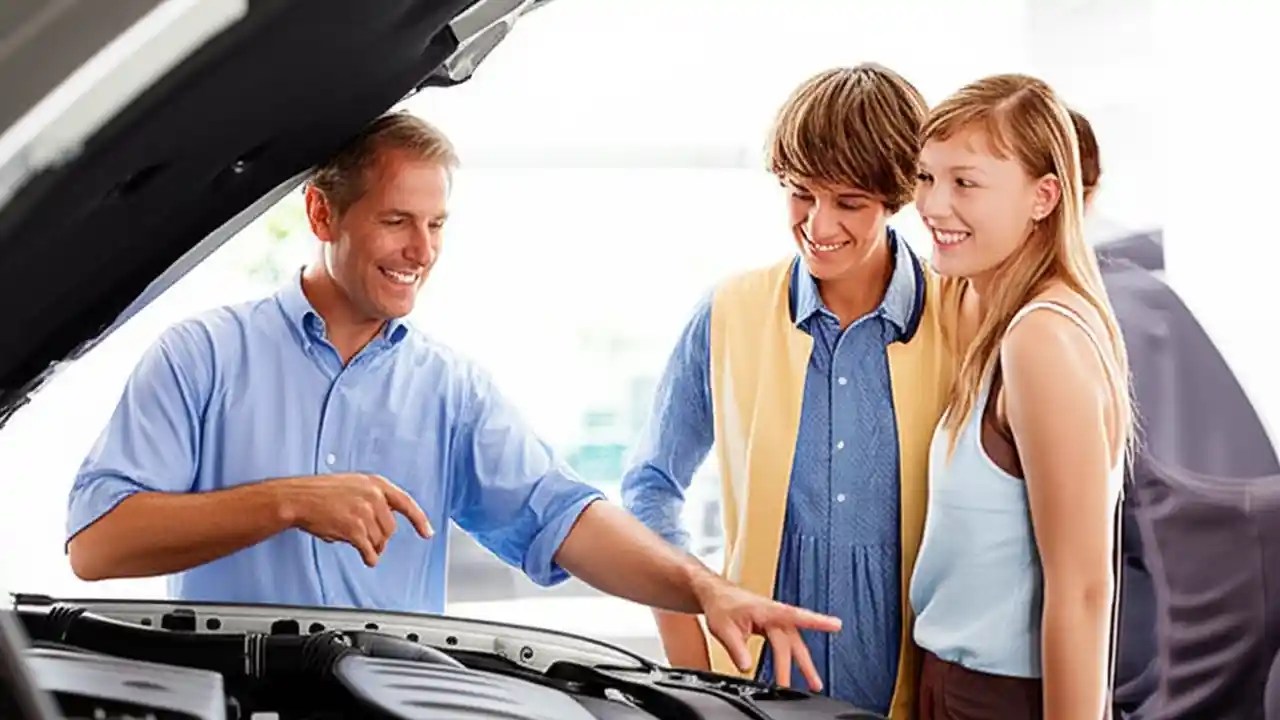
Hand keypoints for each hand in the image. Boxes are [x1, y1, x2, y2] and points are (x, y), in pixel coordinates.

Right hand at [276, 473, 432, 566]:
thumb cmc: (321, 492)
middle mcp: (374, 497)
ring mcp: (365, 513)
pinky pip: (369, 550)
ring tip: (361, 544)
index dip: (419, 519)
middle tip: (371, 540)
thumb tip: (384, 519)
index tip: (427, 532)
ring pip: (380, 540)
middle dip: (382, 537)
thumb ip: (373, 498)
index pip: (406, 503)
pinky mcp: (355, 529)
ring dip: (373, 546)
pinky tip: (367, 559)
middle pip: (391, 528)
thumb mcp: (354, 485)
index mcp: (376, 484)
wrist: (299, 498)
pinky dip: (369, 557)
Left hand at [694, 576, 840, 690]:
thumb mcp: (723, 628)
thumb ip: (736, 648)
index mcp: (766, 610)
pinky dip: (794, 654)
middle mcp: (775, 614)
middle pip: (793, 641)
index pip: (794, 616)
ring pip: (794, 643)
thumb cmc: (721, 605)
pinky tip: (798, 666)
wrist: (715, 594)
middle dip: (802, 664)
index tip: (835, 624)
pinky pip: (788, 641)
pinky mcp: (773, 625)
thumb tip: (747, 667)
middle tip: (812, 684)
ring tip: (814, 683)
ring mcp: (775, 620)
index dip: (816, 621)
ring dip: (803, 663)